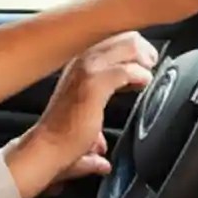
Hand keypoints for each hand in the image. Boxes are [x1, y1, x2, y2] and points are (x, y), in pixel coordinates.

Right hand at [5, 32, 158, 197]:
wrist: (47, 150)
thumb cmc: (60, 143)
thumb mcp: (82, 134)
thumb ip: (94, 142)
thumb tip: (101, 162)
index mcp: (76, 68)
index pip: (107, 42)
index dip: (129, 49)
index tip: (141, 63)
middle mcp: (79, 63)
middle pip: (118, 36)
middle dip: (139, 47)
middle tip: (150, 61)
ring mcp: (85, 71)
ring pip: (123, 46)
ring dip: (140, 56)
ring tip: (149, 68)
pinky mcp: (93, 84)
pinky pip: (124, 70)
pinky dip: (138, 74)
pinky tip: (143, 81)